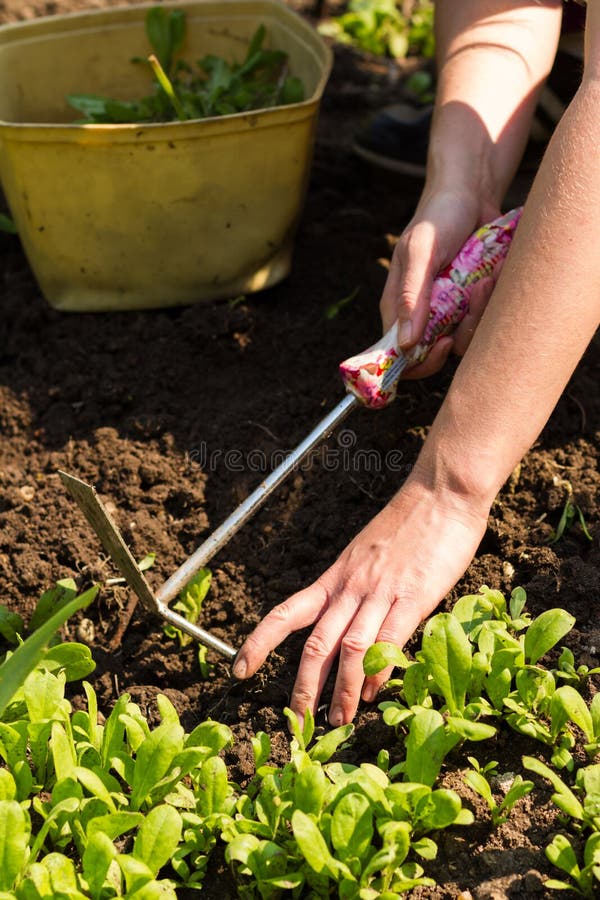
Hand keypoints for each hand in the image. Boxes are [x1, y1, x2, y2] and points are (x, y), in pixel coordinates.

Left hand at [232, 471, 489, 725]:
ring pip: (350, 649)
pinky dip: (378, 673)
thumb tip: (356, 628)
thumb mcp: (369, 555)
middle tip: (299, 723)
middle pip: (316, 644)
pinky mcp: (413, 596)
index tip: (239, 670)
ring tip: (339, 720)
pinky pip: (388, 641)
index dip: (260, 643)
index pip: (287, 612)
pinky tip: (373, 694)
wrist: (441, 493)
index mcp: (336, 576)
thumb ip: (360, 589)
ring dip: (342, 691)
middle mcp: (350, 586)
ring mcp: (381, 591)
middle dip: (304, 687)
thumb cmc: (410, 524)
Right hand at [380, 188, 501, 377]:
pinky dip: (491, 302)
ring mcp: (447, 311)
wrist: (471, 195)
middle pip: (432, 355)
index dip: (418, 362)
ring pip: (462, 340)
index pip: (397, 355)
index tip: (442, 345)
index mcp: (398, 307)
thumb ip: (411, 296)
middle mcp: (421, 315)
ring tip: (484, 281)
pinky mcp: (470, 304)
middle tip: (467, 314)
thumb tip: (403, 344)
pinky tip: (494, 274)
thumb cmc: (438, 218)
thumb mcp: (420, 252)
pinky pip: (482, 322)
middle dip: (456, 338)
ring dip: (478, 315)